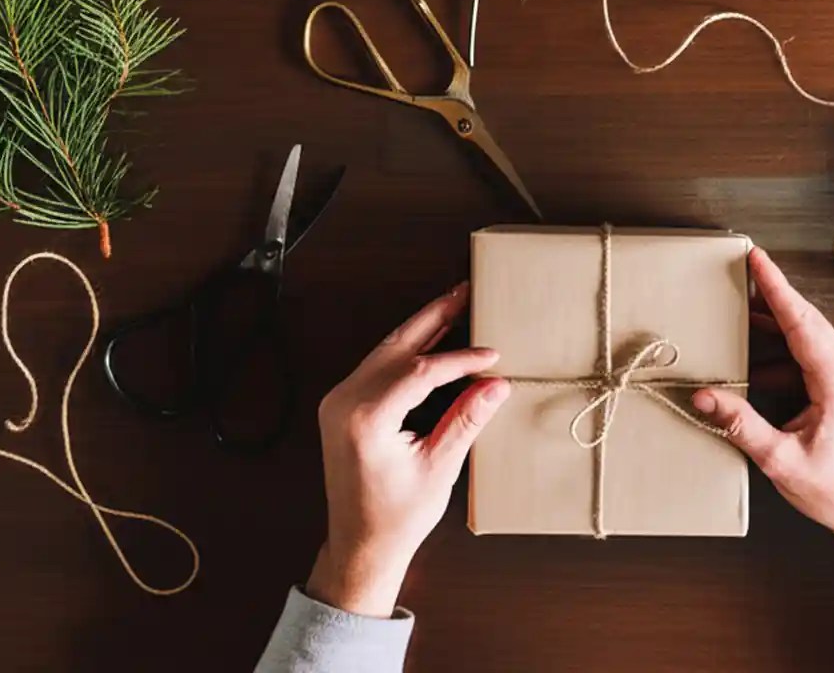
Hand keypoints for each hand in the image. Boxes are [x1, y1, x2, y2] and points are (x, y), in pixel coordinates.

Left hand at [306, 283, 510, 616]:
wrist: (359, 544)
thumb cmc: (397, 517)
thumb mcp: (439, 469)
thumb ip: (465, 421)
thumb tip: (495, 385)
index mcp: (366, 419)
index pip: (421, 371)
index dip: (461, 359)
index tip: (493, 355)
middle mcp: (344, 402)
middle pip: (396, 345)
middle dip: (435, 316)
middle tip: (466, 290)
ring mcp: (338, 401)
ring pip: (385, 350)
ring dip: (421, 328)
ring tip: (454, 305)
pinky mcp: (341, 406)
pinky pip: (376, 366)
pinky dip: (406, 350)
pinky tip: (431, 339)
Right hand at [692, 248, 833, 543]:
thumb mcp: (781, 459)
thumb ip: (742, 425)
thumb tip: (707, 396)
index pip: (800, 321)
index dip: (775, 288)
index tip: (757, 259)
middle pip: (803, 321)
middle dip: (770, 296)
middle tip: (742, 271)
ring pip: (805, 338)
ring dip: (772, 326)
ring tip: (737, 314)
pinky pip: (807, 359)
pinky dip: (778, 354)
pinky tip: (752, 364)